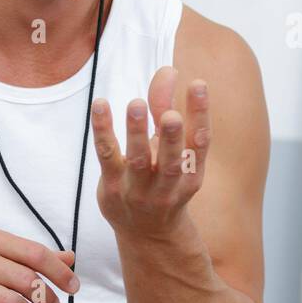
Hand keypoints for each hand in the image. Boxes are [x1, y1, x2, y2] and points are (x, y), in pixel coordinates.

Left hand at [91, 65, 210, 238]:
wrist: (147, 233)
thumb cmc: (162, 178)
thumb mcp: (170, 146)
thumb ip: (167, 107)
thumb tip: (168, 69)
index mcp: (192, 173)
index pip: (200, 142)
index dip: (201, 113)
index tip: (198, 83)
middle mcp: (169, 186)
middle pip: (172, 161)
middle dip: (171, 136)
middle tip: (170, 114)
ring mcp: (139, 190)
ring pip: (139, 161)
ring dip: (136, 133)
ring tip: (135, 103)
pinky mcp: (112, 188)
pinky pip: (107, 156)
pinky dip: (103, 130)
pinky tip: (100, 104)